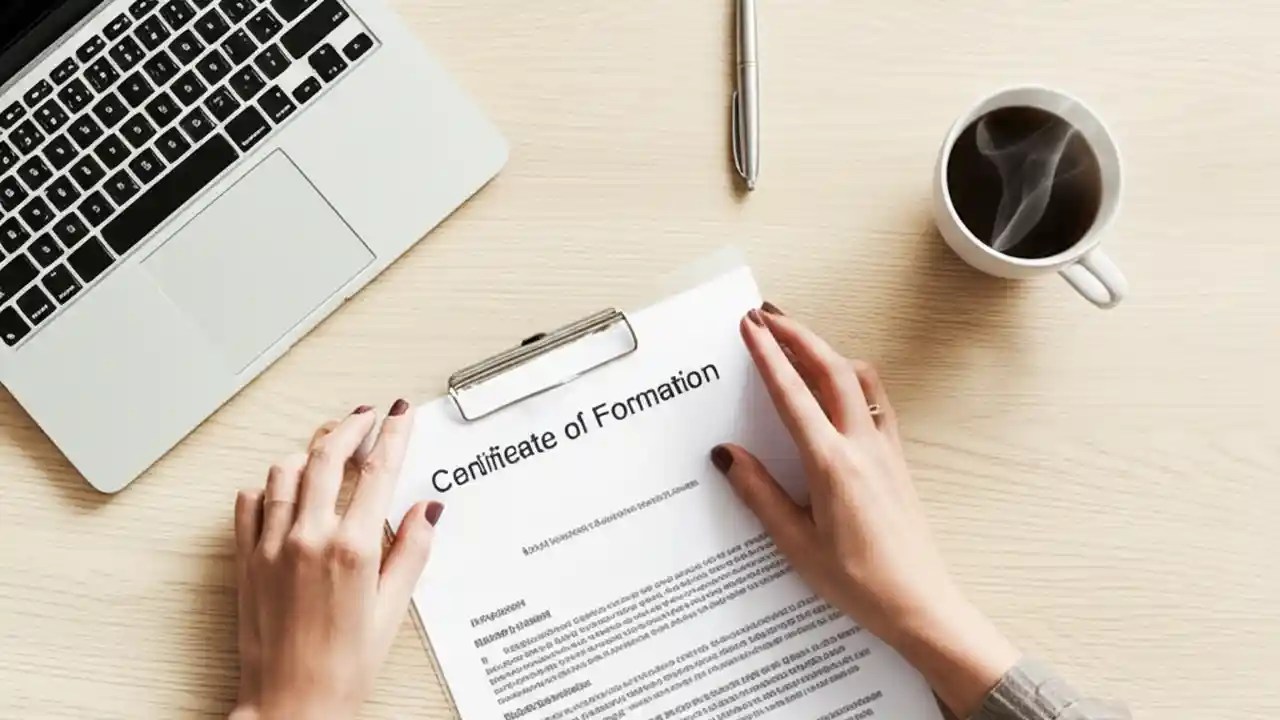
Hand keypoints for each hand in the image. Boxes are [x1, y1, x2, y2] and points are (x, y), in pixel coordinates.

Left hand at [231, 400, 444, 719]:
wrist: (290, 707)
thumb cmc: (342, 670)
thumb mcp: (392, 611)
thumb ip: (410, 552)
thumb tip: (426, 511)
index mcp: (352, 550)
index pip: (377, 472)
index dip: (393, 434)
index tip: (400, 415)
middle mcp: (308, 539)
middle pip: (327, 457)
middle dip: (349, 427)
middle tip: (364, 417)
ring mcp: (272, 547)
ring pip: (285, 472)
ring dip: (309, 452)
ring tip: (326, 447)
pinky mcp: (247, 561)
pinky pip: (250, 503)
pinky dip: (267, 486)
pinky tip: (282, 489)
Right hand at [711, 305, 1017, 717]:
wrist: (921, 604)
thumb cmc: (860, 583)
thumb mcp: (796, 545)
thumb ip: (760, 494)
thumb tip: (727, 455)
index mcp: (832, 466)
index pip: (792, 396)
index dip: (768, 355)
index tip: (749, 326)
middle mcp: (862, 447)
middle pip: (829, 369)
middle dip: (795, 335)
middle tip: (765, 314)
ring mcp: (885, 449)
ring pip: (856, 378)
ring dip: (824, 350)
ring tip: (796, 337)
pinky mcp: (898, 459)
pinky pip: (876, 401)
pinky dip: (852, 377)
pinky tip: (840, 379)